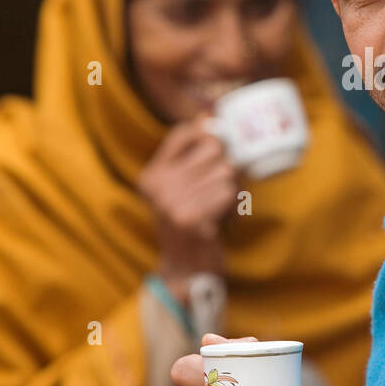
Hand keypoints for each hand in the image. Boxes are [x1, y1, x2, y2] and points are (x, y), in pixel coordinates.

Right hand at [137, 117, 236, 290]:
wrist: (187, 271)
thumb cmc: (191, 224)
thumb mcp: (182, 188)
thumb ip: (191, 154)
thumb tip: (207, 114)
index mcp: (151, 177)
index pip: (182, 134)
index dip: (207, 135)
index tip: (214, 150)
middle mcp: (157, 187)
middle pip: (212, 149)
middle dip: (224, 167)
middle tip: (218, 190)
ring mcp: (172, 203)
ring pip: (226, 171)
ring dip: (231, 189)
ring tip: (218, 207)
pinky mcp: (192, 218)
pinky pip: (229, 193)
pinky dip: (233, 205)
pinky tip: (221, 219)